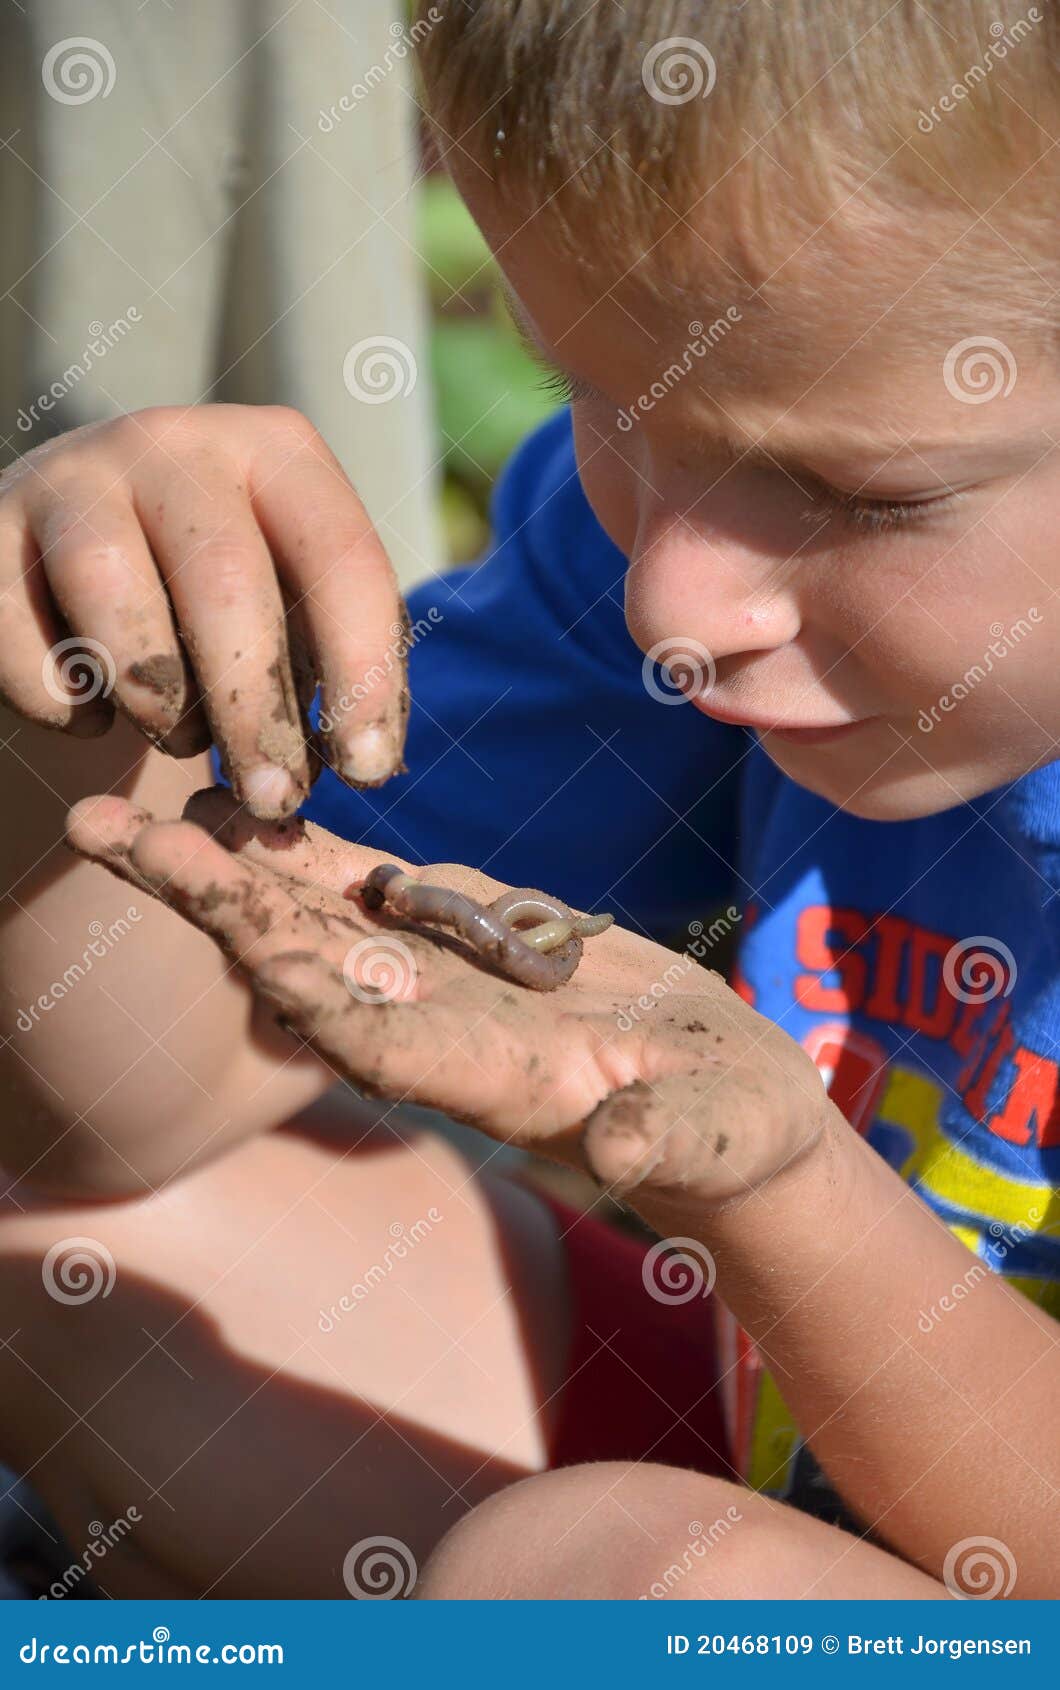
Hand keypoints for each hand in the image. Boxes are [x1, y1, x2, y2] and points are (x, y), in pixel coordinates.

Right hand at [0, 406, 405, 815]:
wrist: (70, 560)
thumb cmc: (213, 604)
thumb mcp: (293, 613)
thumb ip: (338, 670)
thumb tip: (370, 760)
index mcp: (276, 453)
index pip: (342, 557)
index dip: (361, 674)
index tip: (367, 773)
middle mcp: (173, 443)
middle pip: (226, 579)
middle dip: (256, 713)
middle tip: (272, 801)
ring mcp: (69, 477)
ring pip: (115, 597)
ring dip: (158, 701)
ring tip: (177, 740)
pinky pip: (21, 641)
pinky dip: (62, 704)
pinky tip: (93, 717)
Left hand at [67, 788, 830, 1212]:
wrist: (717, 1101)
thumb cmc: (730, 1133)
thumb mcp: (713, 1137)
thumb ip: (666, 1139)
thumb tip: (621, 1151)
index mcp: (492, 1081)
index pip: (379, 1034)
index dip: (305, 983)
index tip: (228, 935)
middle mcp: (436, 1031)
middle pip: (307, 964)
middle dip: (213, 906)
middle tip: (111, 839)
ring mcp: (438, 984)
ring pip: (318, 918)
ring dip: (229, 867)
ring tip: (142, 806)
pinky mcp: (460, 940)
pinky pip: (368, 890)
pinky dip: (304, 847)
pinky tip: (242, 798)